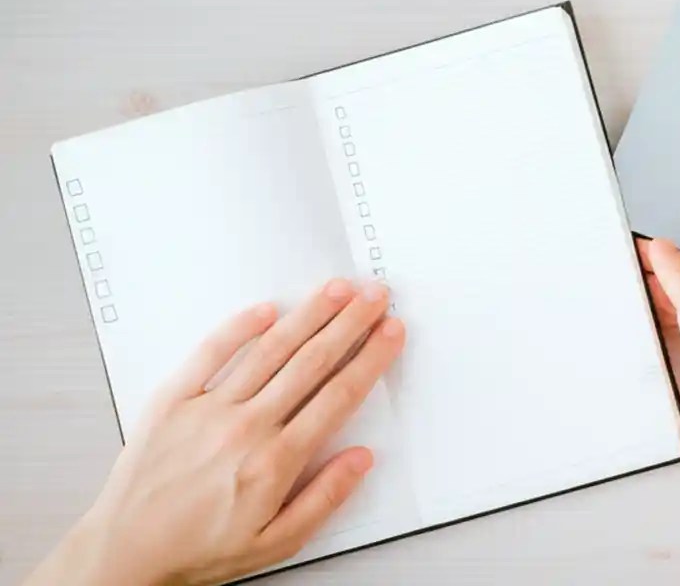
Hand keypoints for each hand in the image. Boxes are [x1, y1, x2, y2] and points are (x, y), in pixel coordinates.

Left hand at [25, 279, 404, 585]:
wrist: (126, 552)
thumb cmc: (198, 550)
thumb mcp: (277, 542)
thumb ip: (324, 498)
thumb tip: (360, 459)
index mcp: (276, 461)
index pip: (339, 396)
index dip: (371, 359)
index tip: (389, 334)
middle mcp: (246, 427)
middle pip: (312, 362)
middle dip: (351, 323)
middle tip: (374, 296)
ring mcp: (208, 408)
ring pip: (271, 349)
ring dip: (309, 315)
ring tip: (336, 290)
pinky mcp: (172, 400)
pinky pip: (210, 352)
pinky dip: (240, 326)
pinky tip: (266, 308)